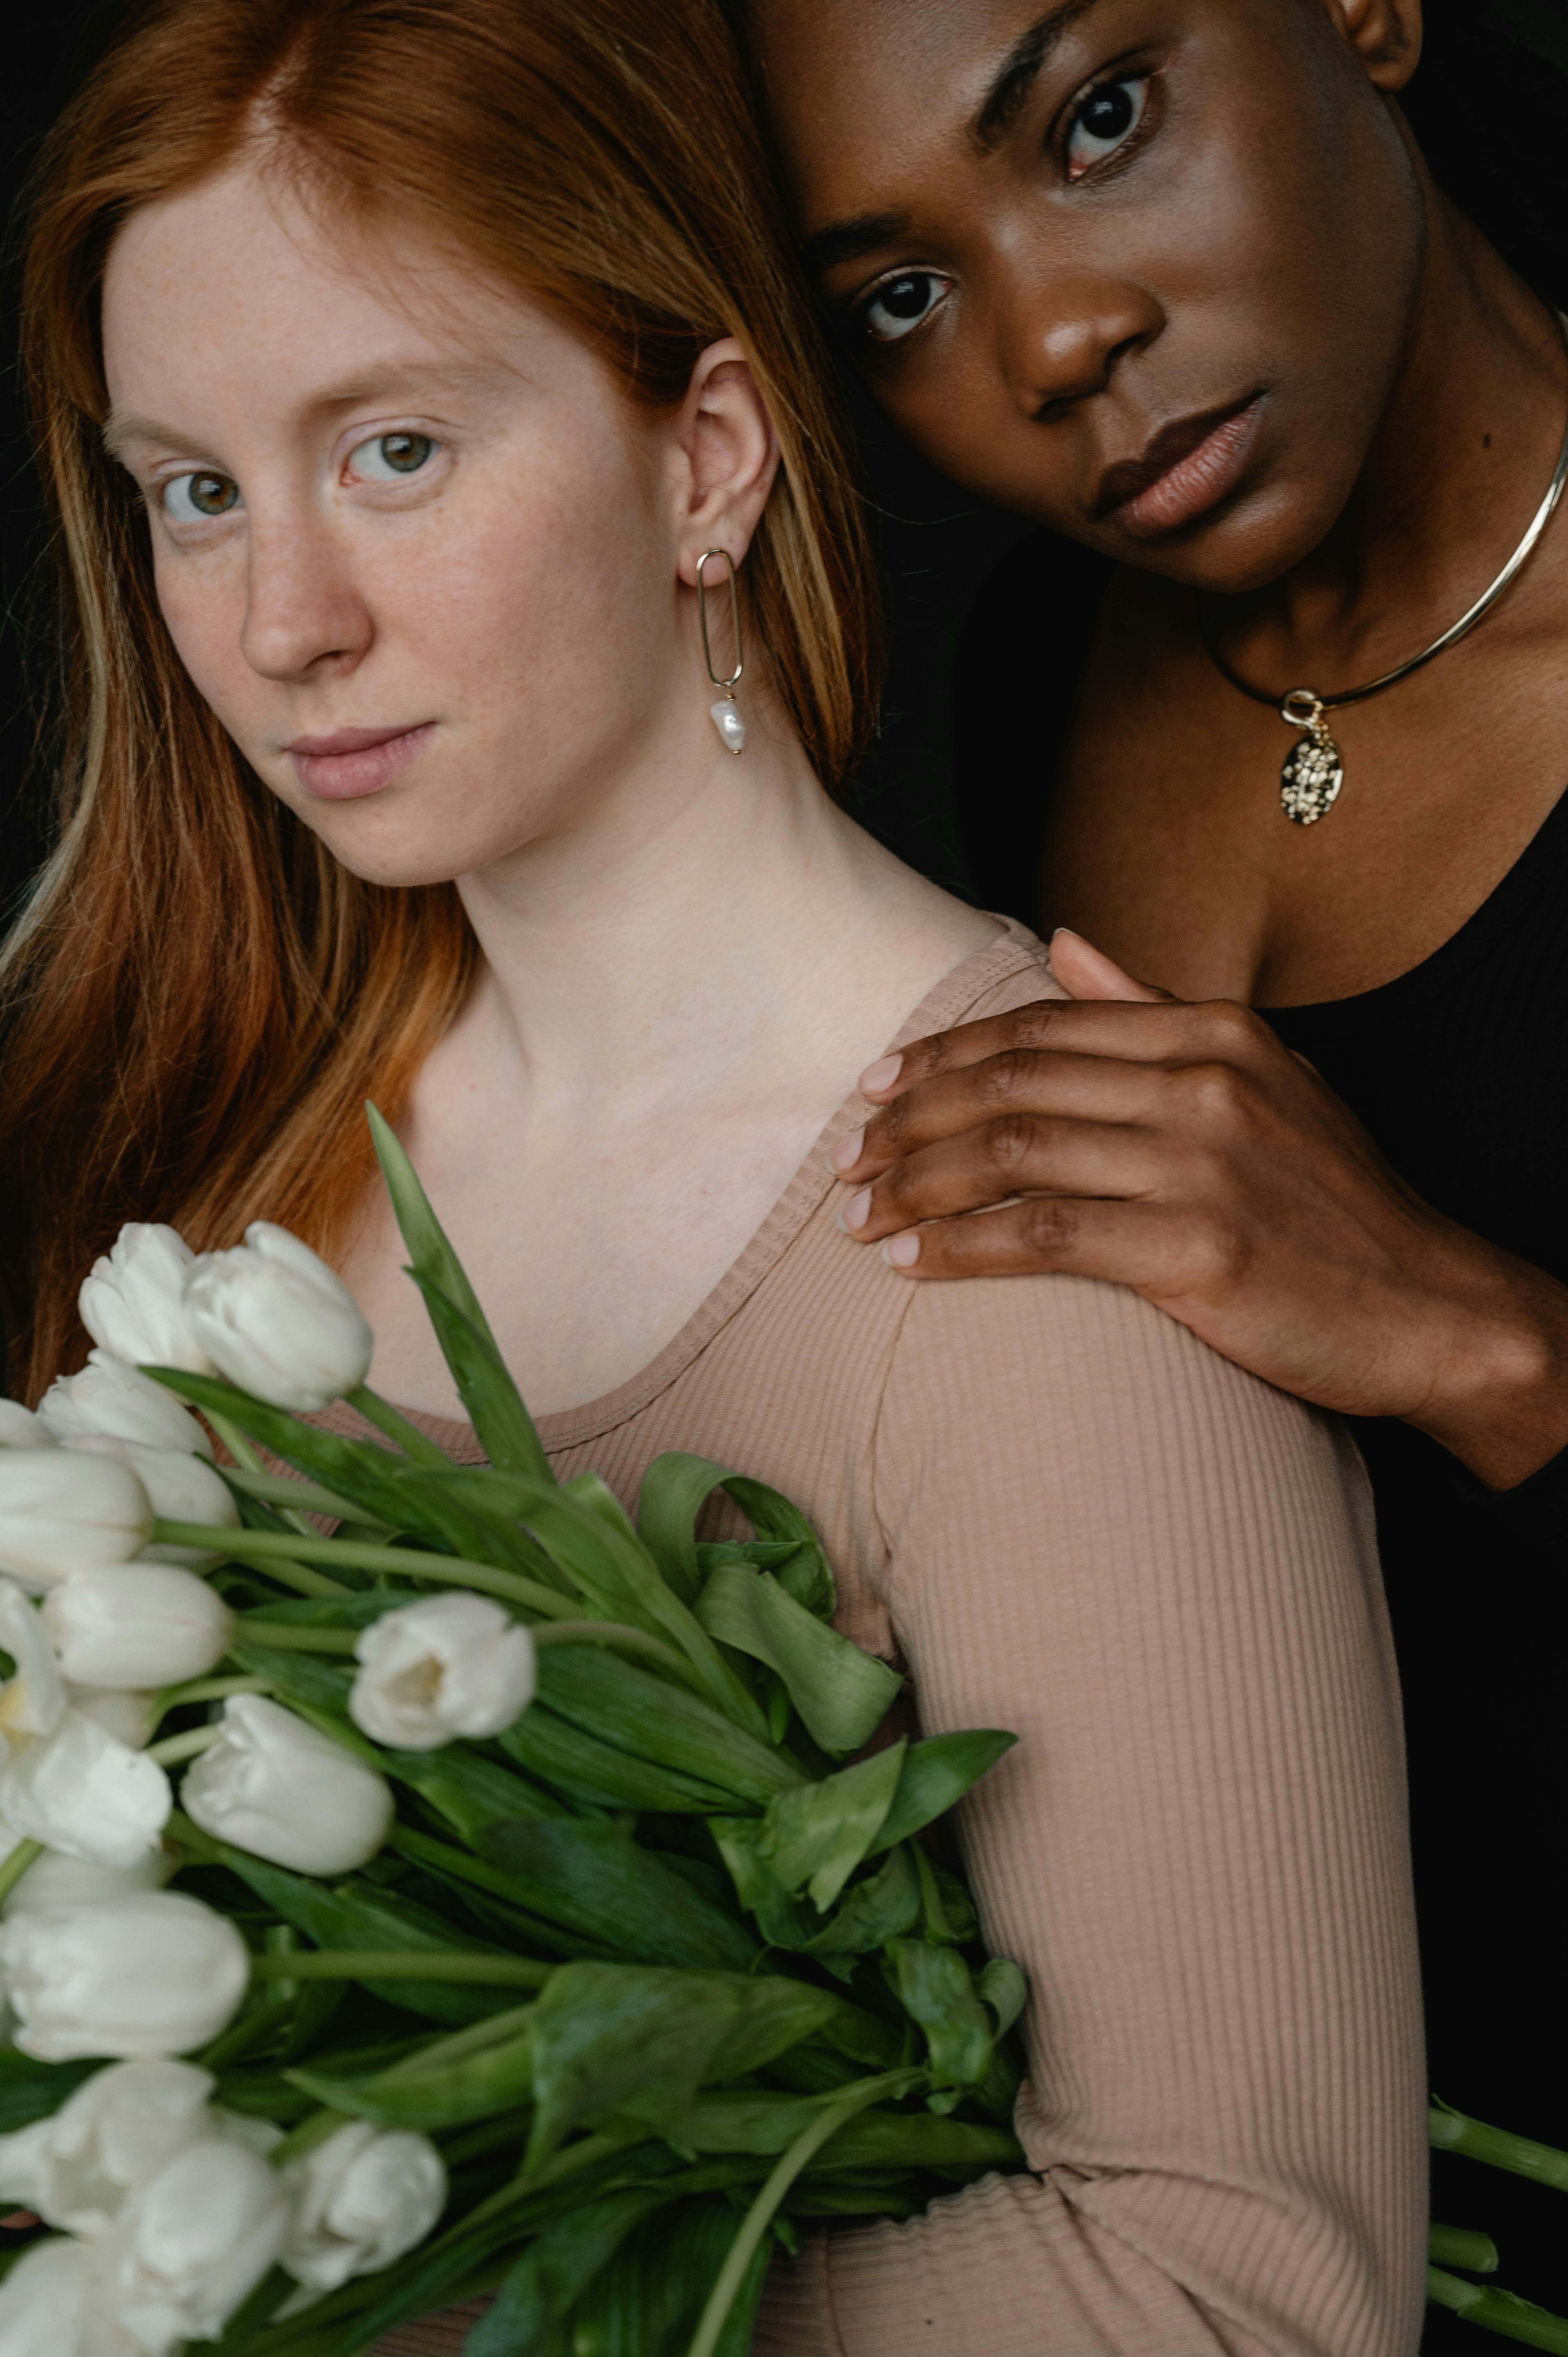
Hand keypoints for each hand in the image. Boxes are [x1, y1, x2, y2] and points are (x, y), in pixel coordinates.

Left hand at [832, 930, 1567, 1488]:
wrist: (1427, 1306)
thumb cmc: (1333, 1201)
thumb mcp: (1264, 1077)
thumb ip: (1154, 1011)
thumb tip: (1063, 943)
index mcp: (1212, 1033)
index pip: (1038, 1028)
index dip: (942, 1056)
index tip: (876, 1088)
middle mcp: (1203, 1085)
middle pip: (1008, 1086)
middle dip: (910, 1122)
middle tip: (848, 1159)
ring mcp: (1200, 1166)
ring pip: (1010, 1158)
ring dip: (916, 1187)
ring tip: (859, 1216)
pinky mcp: (1195, 1251)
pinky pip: (1043, 1238)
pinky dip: (961, 1249)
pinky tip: (912, 1264)